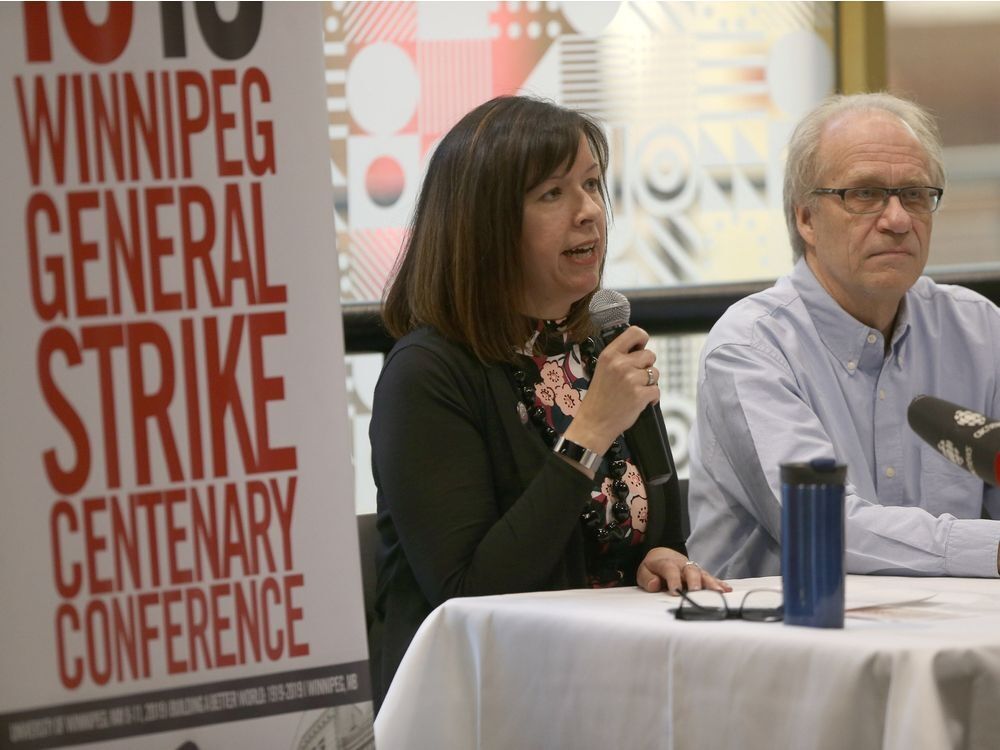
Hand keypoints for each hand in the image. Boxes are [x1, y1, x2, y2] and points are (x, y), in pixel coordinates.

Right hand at [564, 326, 658, 454]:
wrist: (594, 422)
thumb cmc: (599, 398)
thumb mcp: (602, 369)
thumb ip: (620, 357)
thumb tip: (641, 349)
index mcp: (610, 355)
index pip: (635, 333)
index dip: (643, 340)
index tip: (640, 349)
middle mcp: (620, 364)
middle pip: (650, 355)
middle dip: (646, 367)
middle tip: (634, 379)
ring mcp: (631, 379)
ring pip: (655, 373)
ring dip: (649, 383)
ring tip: (634, 391)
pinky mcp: (640, 395)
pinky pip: (656, 390)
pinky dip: (651, 398)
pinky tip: (639, 402)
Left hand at [637, 547, 731, 594]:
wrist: (663, 555)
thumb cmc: (653, 567)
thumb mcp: (643, 572)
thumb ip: (647, 578)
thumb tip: (654, 584)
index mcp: (666, 563)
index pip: (670, 570)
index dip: (673, 580)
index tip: (675, 591)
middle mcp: (682, 565)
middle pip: (690, 570)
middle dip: (694, 580)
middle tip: (696, 591)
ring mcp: (693, 569)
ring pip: (703, 574)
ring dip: (711, 583)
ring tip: (718, 592)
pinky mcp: (700, 574)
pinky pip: (710, 577)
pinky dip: (719, 583)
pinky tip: (727, 589)